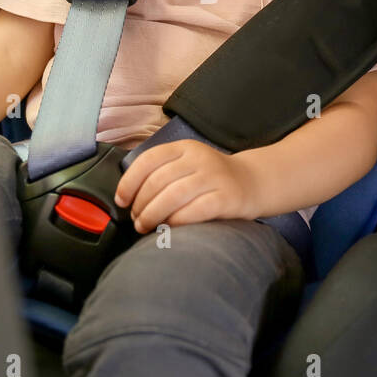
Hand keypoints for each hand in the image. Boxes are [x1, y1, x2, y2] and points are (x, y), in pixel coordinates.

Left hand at [113, 139, 256, 233]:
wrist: (254, 182)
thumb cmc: (213, 179)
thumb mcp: (188, 165)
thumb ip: (162, 173)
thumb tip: (128, 196)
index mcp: (185, 148)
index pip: (148, 160)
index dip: (129, 182)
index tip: (122, 200)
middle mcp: (199, 158)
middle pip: (158, 181)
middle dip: (140, 204)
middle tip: (136, 220)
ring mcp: (214, 177)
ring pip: (173, 195)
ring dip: (153, 215)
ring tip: (146, 226)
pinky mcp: (227, 198)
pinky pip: (195, 210)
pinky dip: (177, 221)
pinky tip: (170, 228)